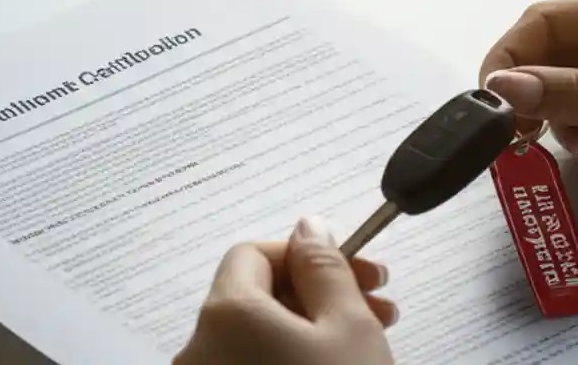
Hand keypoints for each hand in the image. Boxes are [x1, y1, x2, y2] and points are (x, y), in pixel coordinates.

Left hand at [175, 217, 397, 364]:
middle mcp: (198, 347)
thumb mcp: (349, 327)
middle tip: (378, 307)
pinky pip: (251, 362)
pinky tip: (332, 363)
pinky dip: (288, 356)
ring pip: (256, 336)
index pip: (253, 254)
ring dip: (309, 327)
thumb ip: (326, 268)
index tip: (359, 273)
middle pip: (255, 297)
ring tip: (368, 339)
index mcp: (224, 313)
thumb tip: (308, 226)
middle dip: (319, 294)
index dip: (307, 257)